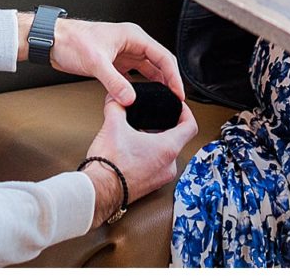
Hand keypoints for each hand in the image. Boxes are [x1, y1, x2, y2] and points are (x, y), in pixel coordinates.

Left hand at [49, 18, 186, 105]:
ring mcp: (123, 53)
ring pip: (147, 70)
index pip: (163, 56)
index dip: (174, 75)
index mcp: (133, 37)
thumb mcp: (96, 62)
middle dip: (169, 81)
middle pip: (158, 63)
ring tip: (163, 100)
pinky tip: (141, 97)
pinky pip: (133, 76)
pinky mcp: (114, 63)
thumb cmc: (72, 41)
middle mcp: (131, 44)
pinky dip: (140, 86)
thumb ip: (114, 82)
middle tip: (175, 99)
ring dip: (156, 84)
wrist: (53, 41)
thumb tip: (131, 97)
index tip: (178, 92)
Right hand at [82, 97, 198, 228]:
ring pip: (167, 155)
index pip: (190, 126)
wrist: (98, 191)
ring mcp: (161, 178)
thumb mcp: (113, 125)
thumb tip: (115, 97)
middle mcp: (169, 166)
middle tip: (154, 119)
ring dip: (157, 143)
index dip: (186, 112)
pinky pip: (157, 167)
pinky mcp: (150, 186)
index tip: (178, 106)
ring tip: (141, 134)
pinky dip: (150, 156)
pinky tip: (134, 151)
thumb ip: (117, 105)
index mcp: (168, 148)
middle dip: (166, 127)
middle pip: (178, 140)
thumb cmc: (109, 165)